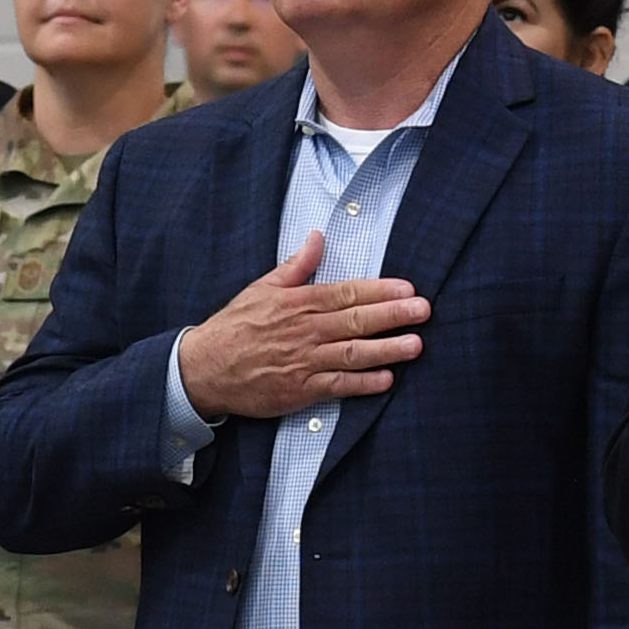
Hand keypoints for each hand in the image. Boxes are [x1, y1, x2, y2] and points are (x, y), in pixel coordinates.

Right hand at [175, 231, 429, 422]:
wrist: (204, 368)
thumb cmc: (235, 326)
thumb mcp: (262, 288)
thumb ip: (296, 266)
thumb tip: (317, 238)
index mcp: (298, 303)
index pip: (346, 293)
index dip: (380, 291)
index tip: (407, 288)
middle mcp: (305, 331)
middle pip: (356, 321)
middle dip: (394, 315)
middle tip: (424, 311)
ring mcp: (304, 362)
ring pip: (352, 354)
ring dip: (387, 349)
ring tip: (416, 345)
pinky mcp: (300, 390)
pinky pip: (338, 386)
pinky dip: (363, 383)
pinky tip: (387, 379)